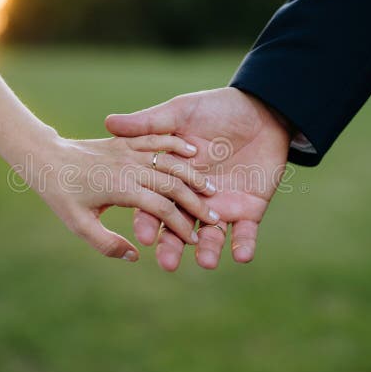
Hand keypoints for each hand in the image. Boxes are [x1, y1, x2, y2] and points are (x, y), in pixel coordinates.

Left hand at [15, 133, 219, 261]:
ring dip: (193, 175)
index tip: (194, 242)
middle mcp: (129, 168)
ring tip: (211, 188)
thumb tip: (134, 255)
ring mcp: (129, 151)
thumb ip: (106, 243)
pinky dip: (176, 145)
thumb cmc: (60, 194)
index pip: (161, 209)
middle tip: (214, 218)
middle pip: (172, 184)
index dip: (180, 226)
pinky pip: (156, 138)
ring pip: (169, 161)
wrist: (44, 155)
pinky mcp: (126, 140)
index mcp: (121, 189)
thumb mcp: (78, 224)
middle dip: (196, 203)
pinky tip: (192, 151)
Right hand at [105, 87, 290, 270]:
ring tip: (205, 261)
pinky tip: (241, 256)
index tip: (143, 237)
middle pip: (178, 227)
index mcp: (174, 179)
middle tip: (168, 263)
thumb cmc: (218, 108)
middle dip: (173, 246)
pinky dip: (244, 246)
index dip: (149, 221)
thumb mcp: (182, 112)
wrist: (261, 110)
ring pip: (210, 236)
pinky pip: (247, 234)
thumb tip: (108, 121)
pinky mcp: (250, 210)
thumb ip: (149, 123)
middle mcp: (194, 198)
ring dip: (207, 251)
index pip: (155, 205)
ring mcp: (222, 206)